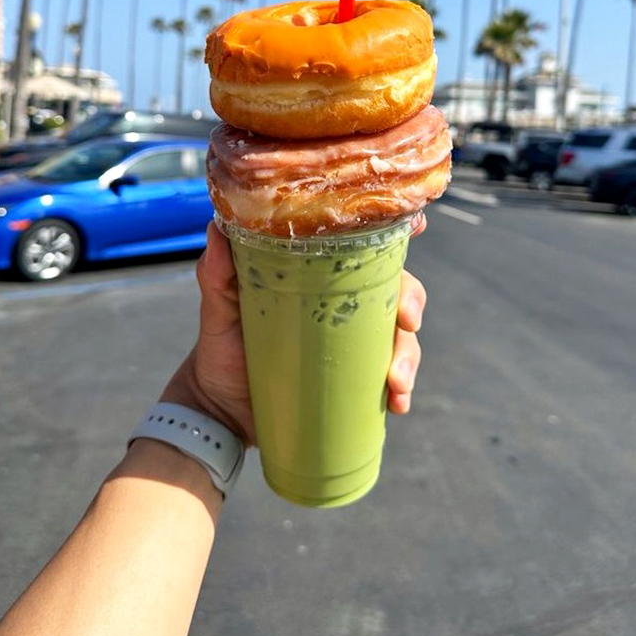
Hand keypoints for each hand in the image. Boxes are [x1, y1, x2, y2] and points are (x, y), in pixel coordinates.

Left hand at [163, 220, 427, 444]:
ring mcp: (354, 342)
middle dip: (411, 302)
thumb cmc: (221, 347)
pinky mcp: (356, 378)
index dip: (397, 234)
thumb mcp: (219, 308)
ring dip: (409, 355)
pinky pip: (393, 378)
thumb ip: (217, 272)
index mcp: (320, 276)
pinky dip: (402, 389)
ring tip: (396, 382)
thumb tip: (217, 227)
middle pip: (397, 288)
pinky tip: (398, 404)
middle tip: (407, 321)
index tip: (418, 226)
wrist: (219, 408)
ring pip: (402, 336)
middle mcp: (345, 303)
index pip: (365, 247)